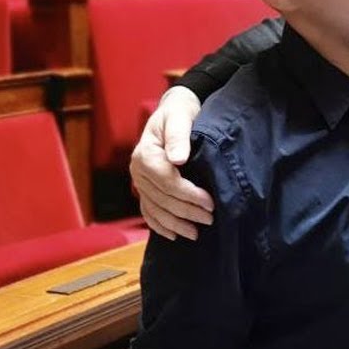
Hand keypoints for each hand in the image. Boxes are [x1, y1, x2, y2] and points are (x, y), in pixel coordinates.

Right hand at [130, 86, 214, 239]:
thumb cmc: (179, 114)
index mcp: (145, 154)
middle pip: (162, 199)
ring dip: (175, 224)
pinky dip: (160, 225)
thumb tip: (178, 158)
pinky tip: (173, 236)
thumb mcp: (180, 117)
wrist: (174, 113)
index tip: (210, 202)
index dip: (188, 194)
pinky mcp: (145, 189)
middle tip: (210, 219)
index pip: (166, 181)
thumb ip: (178, 136)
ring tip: (196, 234)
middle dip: (187, 212)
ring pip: (155, 210)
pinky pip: (148, 212)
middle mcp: (138, 170)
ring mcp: (140, 182)